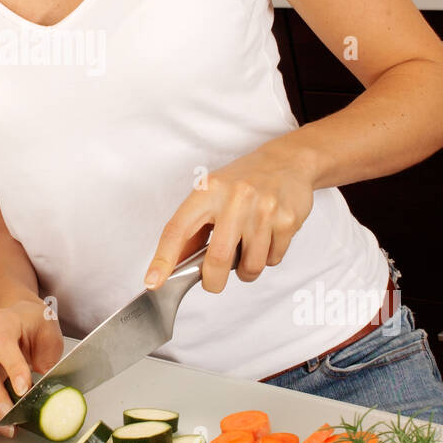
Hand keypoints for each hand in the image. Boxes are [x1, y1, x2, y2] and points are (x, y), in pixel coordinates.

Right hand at [0, 297, 63, 434]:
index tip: (24, 389)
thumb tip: (48, 395)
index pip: (2, 343)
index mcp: (1, 322)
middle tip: (12, 415)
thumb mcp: (49, 334)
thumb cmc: (34, 324)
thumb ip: (48, 361)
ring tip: (7, 427)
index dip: (12, 367)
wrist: (18, 317)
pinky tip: (0, 422)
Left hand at [143, 142, 315, 293]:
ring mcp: (263, 210)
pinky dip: (266, 259)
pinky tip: (266, 239)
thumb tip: (176, 263)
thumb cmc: (244, 179)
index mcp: (208, 191)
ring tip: (246, 251)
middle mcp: (235, 198)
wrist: (289, 160)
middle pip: (217, 259)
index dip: (163, 259)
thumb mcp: (212, 193)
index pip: (178, 229)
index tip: (153, 281)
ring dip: (245, 271)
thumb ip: (194, 228)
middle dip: (213, 282)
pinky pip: (272, 260)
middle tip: (213, 282)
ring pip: (250, 266)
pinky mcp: (287, 221)